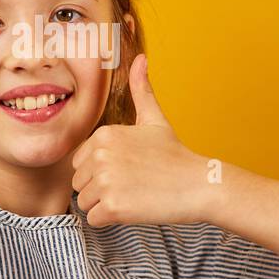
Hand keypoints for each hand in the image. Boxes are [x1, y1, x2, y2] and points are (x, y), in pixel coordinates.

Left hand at [71, 54, 205, 226]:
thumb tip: (141, 57)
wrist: (199, 184)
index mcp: (103, 134)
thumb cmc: (174, 154)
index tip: (128, 170)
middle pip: (79, 183)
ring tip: (133, 195)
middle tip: (132, 184)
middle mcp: (100, 155)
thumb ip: (141, 90)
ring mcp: (105, 181)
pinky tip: (133, 208)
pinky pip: (93, 220)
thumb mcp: (154, 119)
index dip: (101, 171)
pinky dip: (111, 220)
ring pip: (85, 202)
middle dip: (100, 189)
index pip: (79, 163)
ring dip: (105, 205)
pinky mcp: (113, 206)